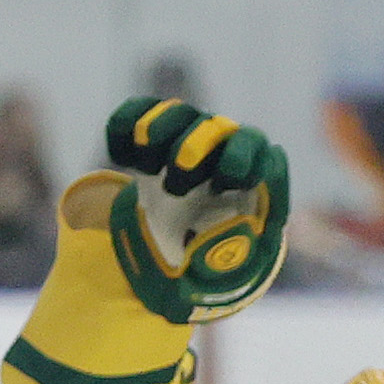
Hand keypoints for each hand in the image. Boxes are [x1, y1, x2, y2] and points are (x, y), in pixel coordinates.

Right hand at [100, 97, 289, 321]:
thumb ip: (240, 253)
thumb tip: (242, 233)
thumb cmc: (214, 260)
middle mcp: (223, 154)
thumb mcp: (233, 268)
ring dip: (161, 128)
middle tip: (177, 177)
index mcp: (253, 182)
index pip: (262, 155)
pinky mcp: (152, 143)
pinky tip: (120, 155)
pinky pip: (138, 115)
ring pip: (180, 115)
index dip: (243, 161)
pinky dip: (125, 125)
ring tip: (144, 157)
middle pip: (221, 130)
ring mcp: (188, 143)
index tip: (222, 182)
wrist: (181, 251)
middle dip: (198, 147)